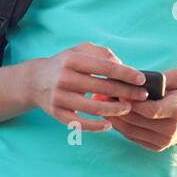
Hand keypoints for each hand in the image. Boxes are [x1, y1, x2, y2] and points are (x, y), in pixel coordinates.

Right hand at [29, 42, 149, 131]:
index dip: (126, 73)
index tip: (141, 79)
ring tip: (128, 108)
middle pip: (102, 87)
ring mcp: (60, 97)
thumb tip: (121, 64)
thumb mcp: (79, 51)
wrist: (34, 81)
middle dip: (126, 92)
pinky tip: (109, 124)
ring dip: (115, 109)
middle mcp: (64, 78)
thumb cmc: (65, 64)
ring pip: (94, 107)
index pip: (105, 67)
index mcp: (72, 60)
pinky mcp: (57, 113)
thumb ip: (101, 53)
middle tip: (142, 95)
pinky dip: (96, 126)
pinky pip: (80, 123)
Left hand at [107, 68, 176, 151]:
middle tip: (103, 95)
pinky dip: (120, 126)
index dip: (132, 102)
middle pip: (136, 121)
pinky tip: (113, 115)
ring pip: (131, 131)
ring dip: (115, 118)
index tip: (119, 91)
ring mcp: (163, 141)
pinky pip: (132, 137)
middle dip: (118, 108)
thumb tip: (139, 77)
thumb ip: (162, 76)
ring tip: (104, 104)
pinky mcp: (156, 147)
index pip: (150, 110)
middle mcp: (170, 129)